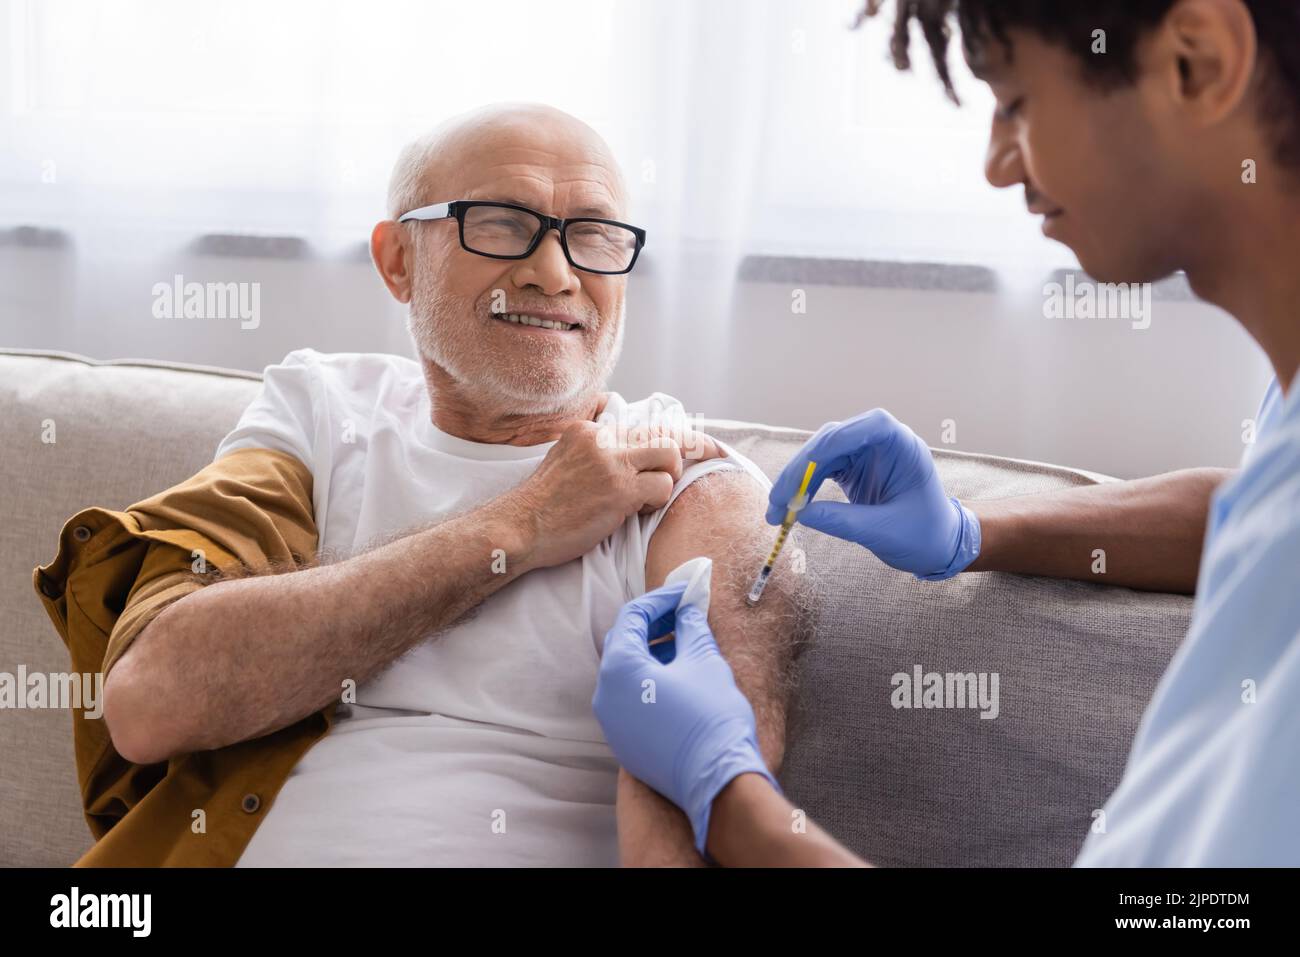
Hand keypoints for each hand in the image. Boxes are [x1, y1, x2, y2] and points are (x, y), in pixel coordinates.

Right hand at [512, 421, 693, 569]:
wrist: (520, 527)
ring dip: (667, 478)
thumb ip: (595, 450)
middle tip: (680, 475)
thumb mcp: (564, 459)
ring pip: (669, 455)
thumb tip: (633, 452)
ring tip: (646, 497)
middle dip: (684, 455)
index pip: (644, 422)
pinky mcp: (618, 490)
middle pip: (664, 434)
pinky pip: (662, 487)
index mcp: (589, 429)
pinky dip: (656, 501)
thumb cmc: (543, 504)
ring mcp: (611, 462)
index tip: (706, 445)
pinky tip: (635, 511)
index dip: (679, 435)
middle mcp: (601, 438)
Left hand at [593, 583, 777, 855]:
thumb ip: (690, 627)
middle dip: (653, 624)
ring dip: (652, 652)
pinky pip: (630, 699)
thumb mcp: (704, 660)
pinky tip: (678, 675)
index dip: (660, 598)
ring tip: (684, 641)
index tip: (685, 591)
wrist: (717, 782)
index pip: (633, 617)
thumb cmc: (711, 717)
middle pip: (624, 643)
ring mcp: (613, 723)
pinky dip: (649, 680)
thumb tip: (686, 610)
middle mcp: (606, 695)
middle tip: (683, 611)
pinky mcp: (625, 743)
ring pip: (626, 673)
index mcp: (619, 668)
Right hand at [766, 408, 979, 579]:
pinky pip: (821, 469)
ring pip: (821, 453)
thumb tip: (800, 514)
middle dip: (802, 469)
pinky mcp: (852, 466)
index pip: (866, 427)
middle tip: (777, 502)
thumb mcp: (884, 532)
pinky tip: (790, 506)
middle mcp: (882, 441)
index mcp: (903, 445)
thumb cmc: (924, 535)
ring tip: (776, 510)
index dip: (832, 444)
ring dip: (796, 479)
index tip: (803, 474)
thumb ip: (843, 521)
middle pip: (833, 439)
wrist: (937, 544)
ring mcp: (865, 452)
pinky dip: (804, 487)